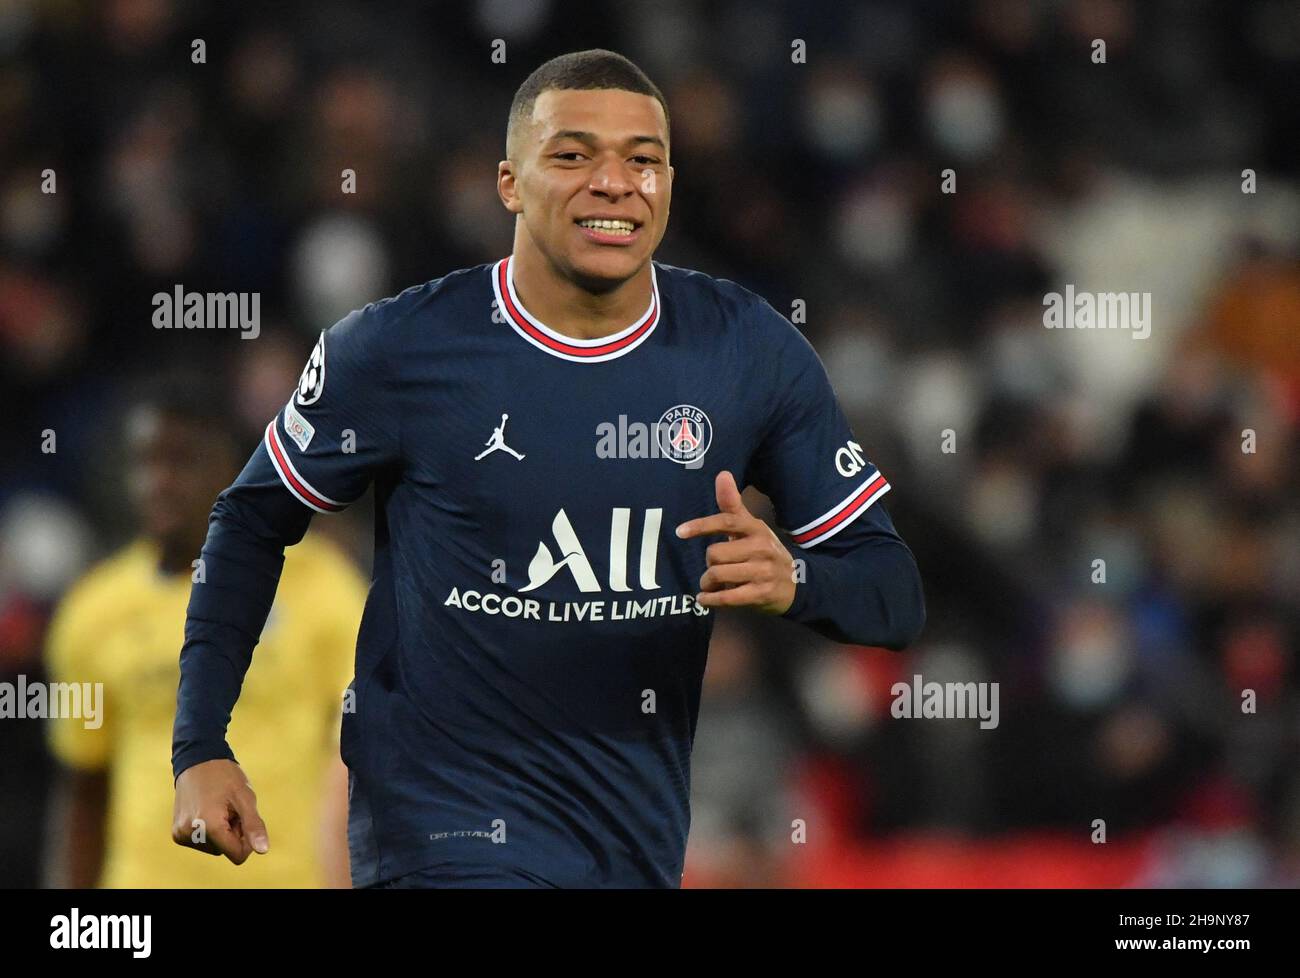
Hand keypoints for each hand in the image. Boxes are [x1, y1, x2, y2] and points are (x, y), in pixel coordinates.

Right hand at [172, 758, 268, 864]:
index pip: (237, 855)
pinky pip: (201, 842)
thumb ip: (254, 826)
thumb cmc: (224, 776)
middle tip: (230, 808)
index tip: (244, 818)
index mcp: (209, 827)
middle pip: (225, 851)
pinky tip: (208, 810)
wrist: (197, 760)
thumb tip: (263, 850)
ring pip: (214, 847)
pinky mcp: (176, 833)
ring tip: (219, 807)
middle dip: (233, 832)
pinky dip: (209, 831)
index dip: (247, 840)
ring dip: (222, 831)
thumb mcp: (245, 798)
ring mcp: (181, 835)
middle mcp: (190, 834)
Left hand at [675, 470, 796, 614]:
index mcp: (755, 528)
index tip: (680, 532)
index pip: (726, 522)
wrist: (797, 584)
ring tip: (710, 585)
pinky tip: (705, 599)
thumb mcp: (751, 528)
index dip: (701, 526)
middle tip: (712, 568)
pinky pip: (727, 597)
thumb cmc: (764, 553)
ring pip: (718, 574)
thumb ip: (732, 504)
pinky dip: (710, 600)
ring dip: (707, 583)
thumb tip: (722, 473)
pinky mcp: (761, 594)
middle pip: (715, 553)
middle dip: (708, 563)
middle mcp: (761, 548)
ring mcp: (763, 572)